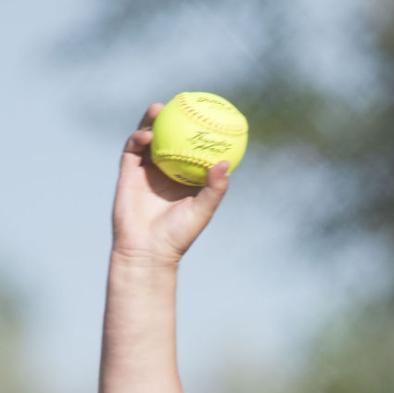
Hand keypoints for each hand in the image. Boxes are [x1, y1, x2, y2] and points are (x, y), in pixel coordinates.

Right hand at [110, 103, 230, 264]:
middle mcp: (167, 170)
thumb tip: (224, 163)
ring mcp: (146, 170)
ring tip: (159, 108)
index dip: (200, 133)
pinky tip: (147, 134)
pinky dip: (139, 138)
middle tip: (183, 102)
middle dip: (174, 119)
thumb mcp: (202, 211)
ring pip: (149, 138)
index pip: (194, 150)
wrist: (146, 249)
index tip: (210, 116)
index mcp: (186, 178)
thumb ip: (214, 189)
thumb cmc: (178, 234)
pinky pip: (133, 149)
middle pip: (170, 138)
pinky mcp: (128, 171)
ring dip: (152, 121)